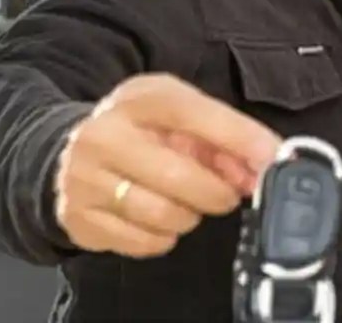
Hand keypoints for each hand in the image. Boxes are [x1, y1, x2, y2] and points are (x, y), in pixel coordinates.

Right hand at [54, 74, 281, 257]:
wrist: (70, 150)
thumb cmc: (142, 132)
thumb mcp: (181, 116)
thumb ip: (225, 137)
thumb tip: (263, 167)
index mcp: (138, 99)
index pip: (194, 115)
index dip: (239, 138)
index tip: (270, 159)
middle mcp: (104, 135)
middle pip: (179, 176)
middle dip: (217, 192)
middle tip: (225, 194)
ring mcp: (83, 177)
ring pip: (162, 215)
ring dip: (189, 216)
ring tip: (185, 202)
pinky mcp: (78, 217)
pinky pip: (143, 242)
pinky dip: (163, 236)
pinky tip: (157, 217)